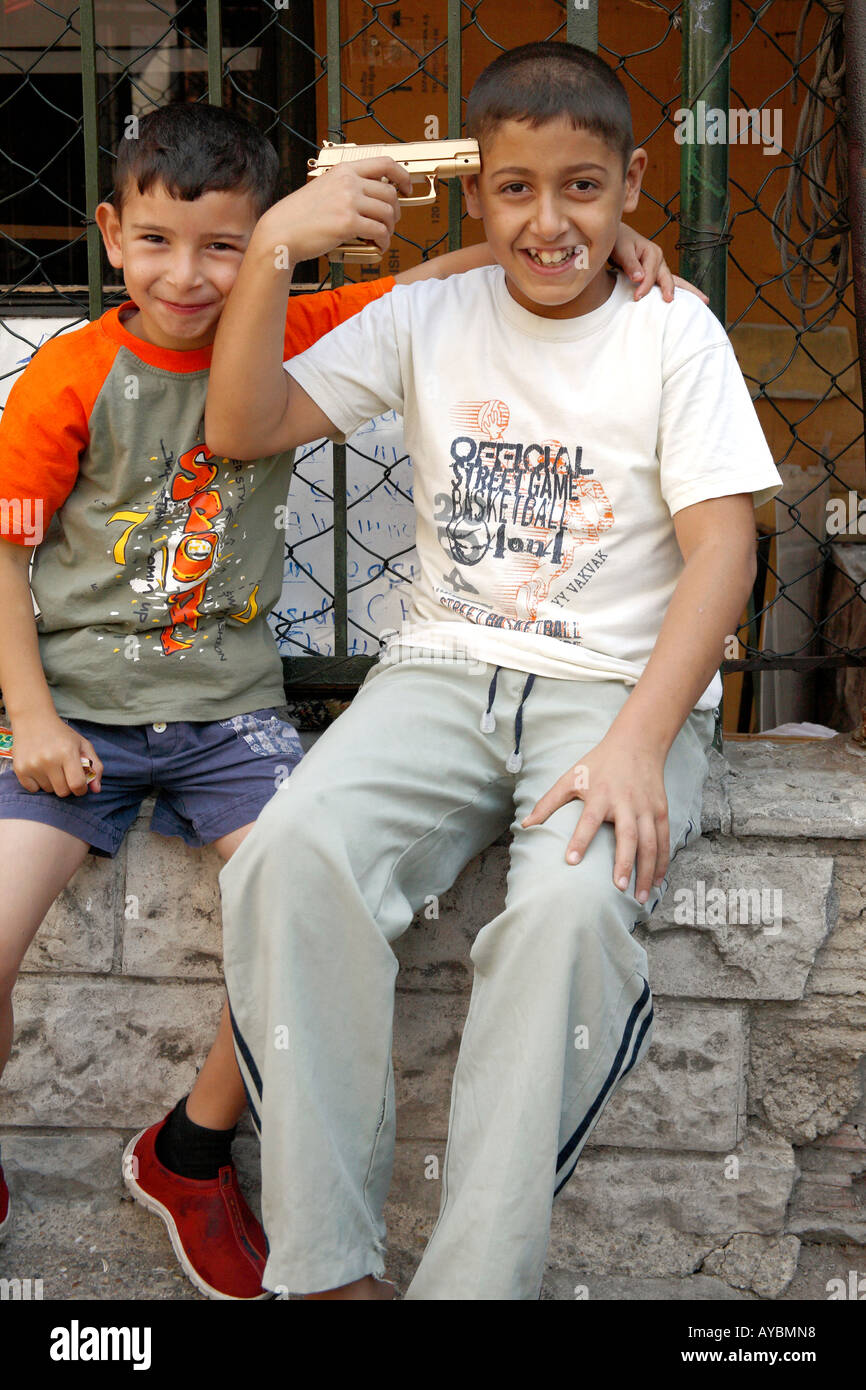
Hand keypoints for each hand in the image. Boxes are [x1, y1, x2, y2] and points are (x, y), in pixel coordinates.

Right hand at [10, 711, 102, 796]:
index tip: (80, 785)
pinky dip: (38, 783)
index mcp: (67, 752)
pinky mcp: (20, 769)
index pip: (77, 785)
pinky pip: (33, 790)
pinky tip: (39, 769)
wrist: (33, 720)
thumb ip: (95, 766)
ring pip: (48, 790)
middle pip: (62, 792)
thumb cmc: (62, 734)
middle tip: (65, 774)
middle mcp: (49, 759)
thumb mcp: (83, 745)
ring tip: (51, 767)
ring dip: (52, 783)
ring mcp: (32, 765)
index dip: (81, 789)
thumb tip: (97, 790)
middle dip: (67, 787)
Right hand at [257, 157, 413, 265]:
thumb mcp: (324, 189)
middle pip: (390, 193)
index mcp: (343, 170)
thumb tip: (371, 198)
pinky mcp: (348, 223)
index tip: (407, 188)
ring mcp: (349, 202)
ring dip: (390, 228)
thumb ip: (346, 188)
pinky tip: (378, 246)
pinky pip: (379, 232)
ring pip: (388, 213)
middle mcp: (348, 182)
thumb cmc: (299, 216)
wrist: (281, 232)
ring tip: (382, 236)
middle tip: (390, 223)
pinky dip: (384, 241)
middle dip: (396, 211)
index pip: (384, 163)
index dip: (402, 176)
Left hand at [521, 735, 669, 904]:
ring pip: (651, 842)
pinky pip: (664, 840)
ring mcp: (646, 807)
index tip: (571, 861)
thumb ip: (548, 802)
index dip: (580, 840)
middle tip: (618, 888)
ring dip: (647, 870)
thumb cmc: (599, 763)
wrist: (637, 743)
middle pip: (628, 835)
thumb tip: (526, 826)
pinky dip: (663, 862)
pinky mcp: (660, 810)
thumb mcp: (570, 777)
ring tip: (640, 897)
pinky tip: (657, 881)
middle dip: (624, 863)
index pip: (589, 819)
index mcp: (600, 794)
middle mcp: (626, 802)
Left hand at [611, 224, 708, 304]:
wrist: (617, 238)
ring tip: (703, 301)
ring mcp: (660, 267)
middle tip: (670, 301)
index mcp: (653, 252)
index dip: (644, 287)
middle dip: (671, 290)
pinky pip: (667, 284)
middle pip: (669, 278)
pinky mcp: (656, 274)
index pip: (651, 275)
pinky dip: (676, 292)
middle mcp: (659, 259)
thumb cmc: (619, 242)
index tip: (637, 298)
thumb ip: (631, 264)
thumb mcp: (623, 250)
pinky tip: (688, 300)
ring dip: (688, 292)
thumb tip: (639, 278)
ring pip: (674, 281)